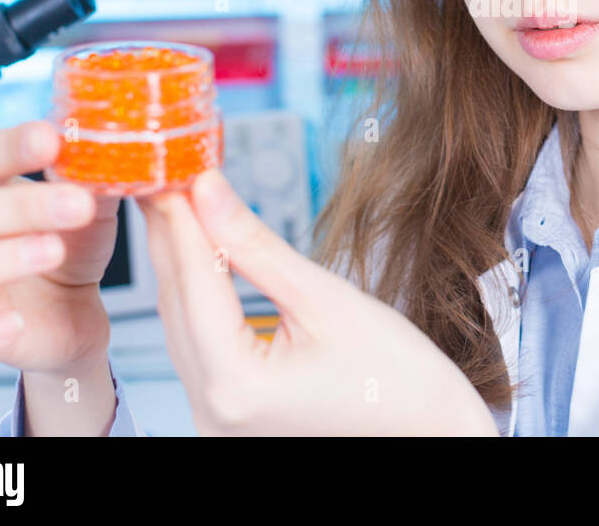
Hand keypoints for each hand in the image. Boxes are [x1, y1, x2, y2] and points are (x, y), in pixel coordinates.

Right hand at [0, 121, 121, 377]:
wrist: (74, 309)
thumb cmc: (70, 246)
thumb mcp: (90, 206)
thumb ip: (93, 175)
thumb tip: (113, 142)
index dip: (10, 148)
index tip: (51, 139)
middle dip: (20, 207)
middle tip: (77, 205)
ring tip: (53, 251)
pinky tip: (12, 324)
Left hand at [136, 170, 498, 435]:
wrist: (429, 429)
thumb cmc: (396, 376)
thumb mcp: (326, 297)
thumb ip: (256, 245)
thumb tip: (207, 191)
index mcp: (237, 386)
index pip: (194, 282)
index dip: (181, 218)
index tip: (172, 168)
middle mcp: (212, 412)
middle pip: (176, 303)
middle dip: (173, 234)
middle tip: (168, 173)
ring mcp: (215, 419)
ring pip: (180, 322)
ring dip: (181, 262)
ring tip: (181, 202)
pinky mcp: (227, 412)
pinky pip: (197, 343)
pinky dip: (198, 295)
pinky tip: (202, 254)